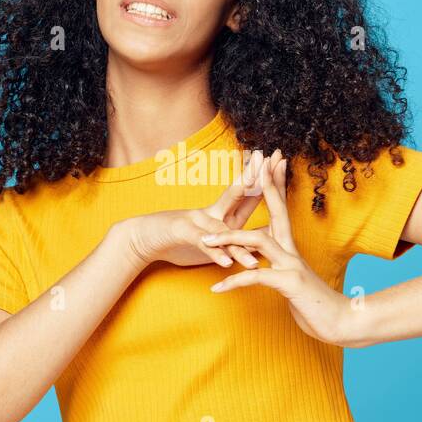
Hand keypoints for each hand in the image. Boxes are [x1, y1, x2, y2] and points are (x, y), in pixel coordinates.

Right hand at [126, 149, 275, 269]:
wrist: (142, 239)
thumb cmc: (177, 239)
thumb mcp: (209, 239)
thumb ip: (230, 238)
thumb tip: (254, 241)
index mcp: (221, 214)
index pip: (247, 194)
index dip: (264, 178)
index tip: (279, 160)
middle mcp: (211, 213)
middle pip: (237, 193)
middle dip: (255, 178)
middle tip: (270, 162)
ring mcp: (197, 221)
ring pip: (224, 227)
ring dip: (243, 236)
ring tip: (261, 243)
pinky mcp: (183, 234)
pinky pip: (202, 244)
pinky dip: (215, 253)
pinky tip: (226, 262)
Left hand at [201, 153, 362, 347]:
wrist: (340, 323)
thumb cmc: (315, 303)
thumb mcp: (293, 280)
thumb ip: (279, 267)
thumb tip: (268, 263)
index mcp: (291, 248)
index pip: (282, 210)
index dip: (275, 185)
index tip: (270, 162)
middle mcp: (292, 251)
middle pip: (278, 211)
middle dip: (265, 188)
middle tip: (253, 166)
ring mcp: (292, 265)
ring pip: (259, 241)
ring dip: (230, 238)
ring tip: (205, 241)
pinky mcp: (289, 284)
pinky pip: (256, 278)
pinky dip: (233, 282)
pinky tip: (216, 288)